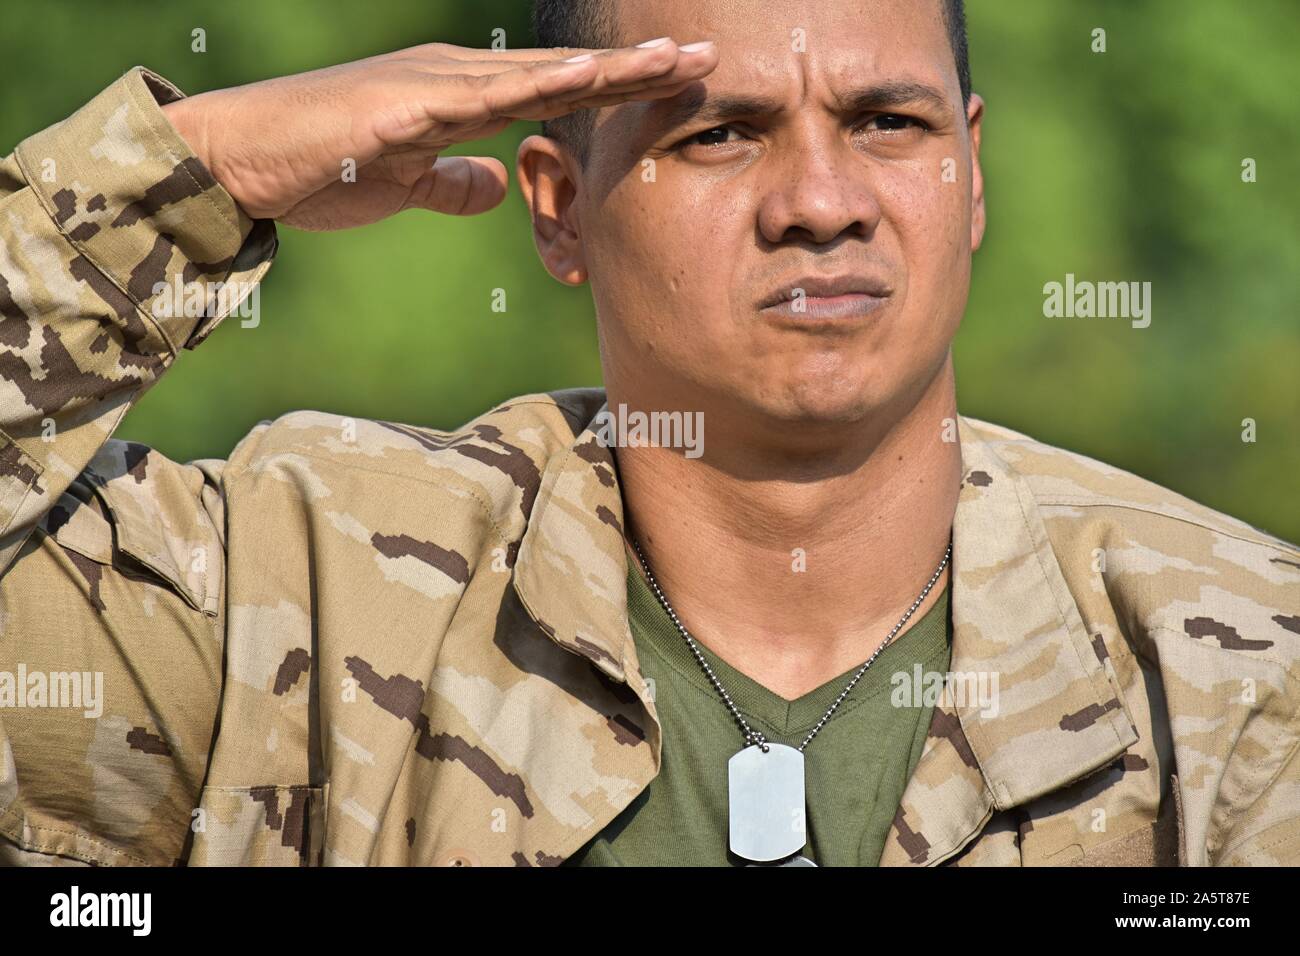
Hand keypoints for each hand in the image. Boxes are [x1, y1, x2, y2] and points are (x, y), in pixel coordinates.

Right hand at [161, 38, 717, 229]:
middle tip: (707, 56)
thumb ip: (454, 182)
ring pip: (535, 76)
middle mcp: (458, 80)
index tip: (683, 82)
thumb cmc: (322, 169)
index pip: (560, 91)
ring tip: (668, 61)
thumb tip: (495, 184)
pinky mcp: (401, 109)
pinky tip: (577, 80)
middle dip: (637, 69)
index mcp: (464, 97)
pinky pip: (476, 101)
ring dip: (605, 70)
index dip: (623, 86)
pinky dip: (532, 89)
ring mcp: (431, 88)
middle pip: (564, 75)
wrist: (243, 163)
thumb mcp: (408, 184)